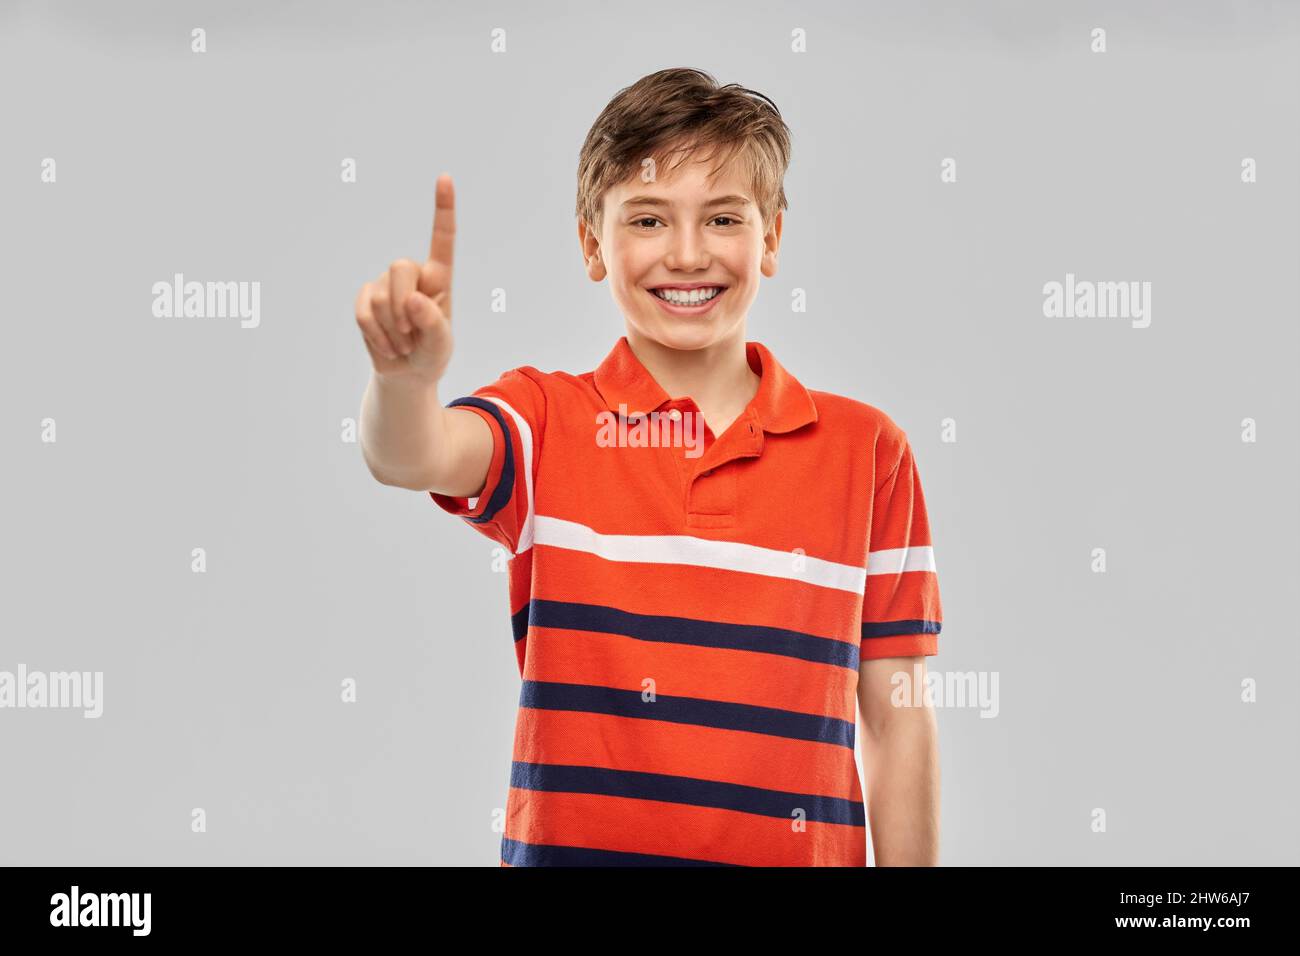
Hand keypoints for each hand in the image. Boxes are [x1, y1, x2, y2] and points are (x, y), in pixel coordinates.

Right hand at [354, 174, 456, 383]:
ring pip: (380, 297)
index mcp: (439, 278)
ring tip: (404, 343)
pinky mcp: (365, 299)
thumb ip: (434, 324)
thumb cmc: (432, 354)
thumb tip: (414, 299)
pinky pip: (363, 313)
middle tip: (414, 336)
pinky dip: (376, 336)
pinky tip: (387, 346)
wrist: (407, 374)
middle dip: (404, 308)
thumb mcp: (441, 345)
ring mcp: (385, 285)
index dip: (443, 208)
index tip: (445, 177)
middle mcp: (412, 274)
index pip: (442, 238)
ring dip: (393, 331)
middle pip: (399, 269)